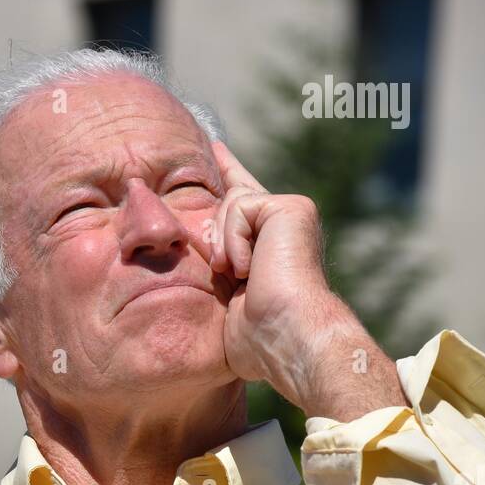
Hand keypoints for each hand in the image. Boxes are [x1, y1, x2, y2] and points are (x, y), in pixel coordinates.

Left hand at [208, 141, 405, 419]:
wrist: (285, 336)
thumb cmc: (257, 337)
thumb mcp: (225, 298)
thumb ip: (216, 264)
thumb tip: (193, 235)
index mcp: (270, 245)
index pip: (243, 202)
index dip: (229, 172)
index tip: (216, 147)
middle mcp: (284, 225)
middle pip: (230, 201)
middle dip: (217, 237)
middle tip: (237, 278)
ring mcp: (290, 213)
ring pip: (230, 205)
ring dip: (225, 248)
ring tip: (243, 278)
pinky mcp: (290, 207)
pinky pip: (239, 207)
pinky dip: (235, 242)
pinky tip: (250, 269)